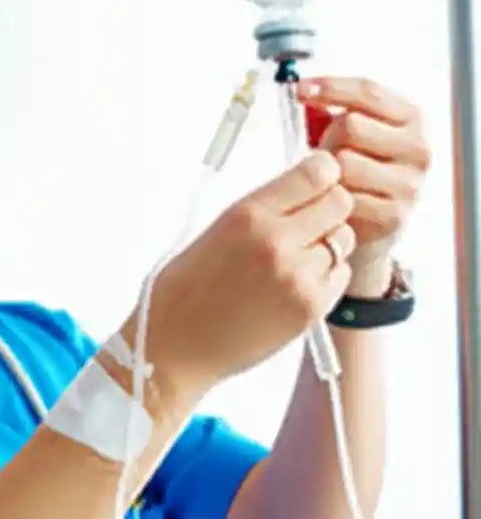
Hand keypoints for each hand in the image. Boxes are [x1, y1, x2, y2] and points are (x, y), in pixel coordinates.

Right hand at [140, 151, 355, 389]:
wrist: (174, 346)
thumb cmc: (184, 291)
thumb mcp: (216, 232)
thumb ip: (263, 209)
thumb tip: (305, 188)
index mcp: (246, 215)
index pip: (316, 172)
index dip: (321, 173)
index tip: (317, 180)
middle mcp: (276, 242)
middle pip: (340, 202)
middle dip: (328, 207)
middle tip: (309, 221)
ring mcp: (297, 277)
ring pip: (344, 240)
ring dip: (327, 244)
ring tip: (296, 258)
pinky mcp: (310, 307)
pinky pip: (341, 275)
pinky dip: (326, 275)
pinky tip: (295, 283)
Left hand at [298, 77, 429, 293]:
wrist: (365, 225)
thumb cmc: (355, 169)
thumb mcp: (352, 133)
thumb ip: (336, 110)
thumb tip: (305, 90)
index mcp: (411, 119)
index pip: (369, 92)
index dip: (331, 87)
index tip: (301, 90)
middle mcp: (417, 149)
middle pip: (351, 125)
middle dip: (328, 138)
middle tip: (326, 155)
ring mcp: (409, 184)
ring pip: (344, 162)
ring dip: (327, 172)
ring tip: (330, 180)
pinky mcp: (393, 215)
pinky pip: (343, 197)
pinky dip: (328, 199)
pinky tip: (332, 202)